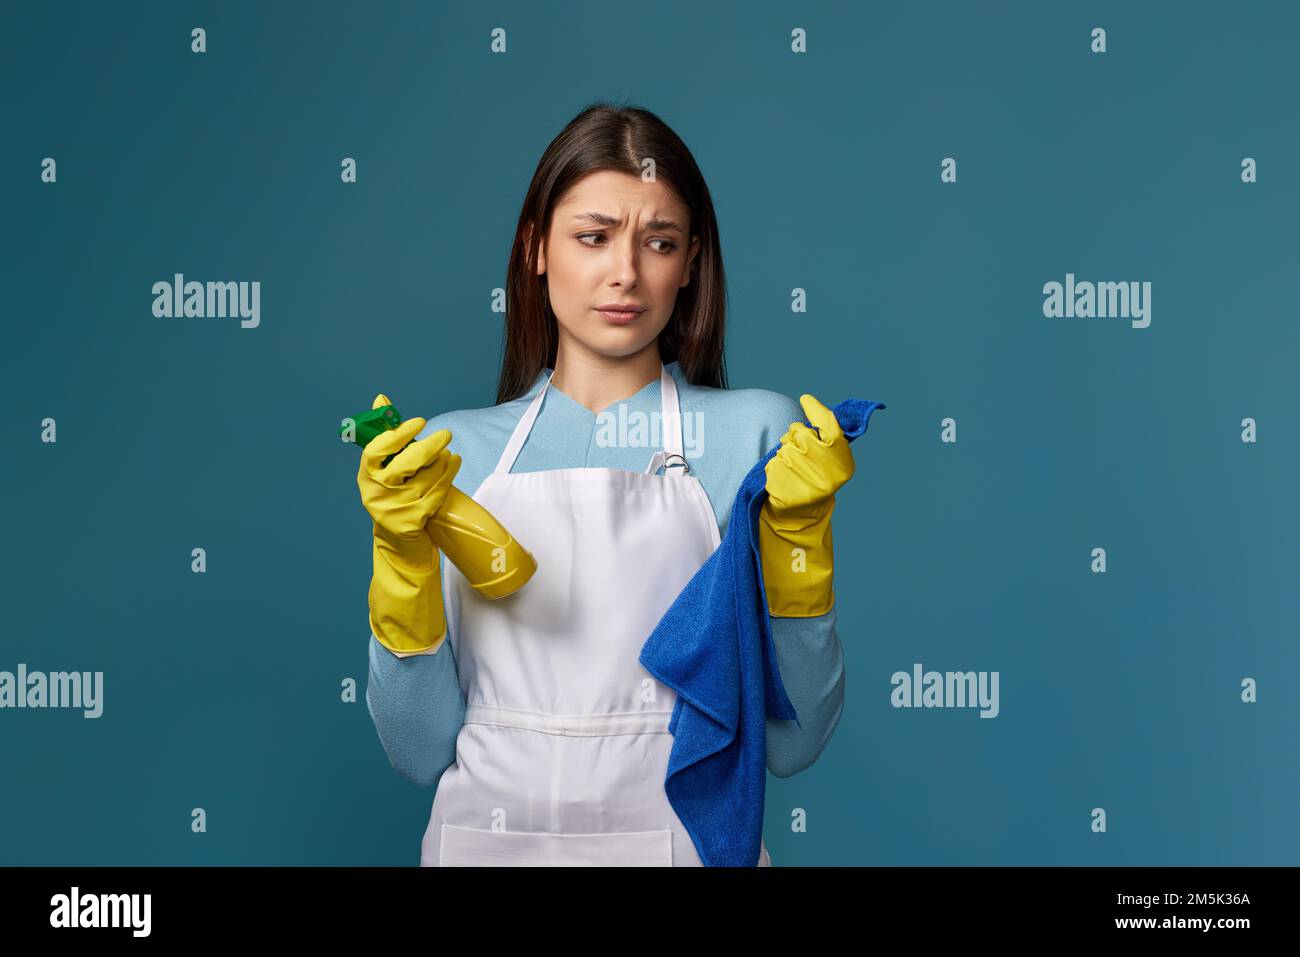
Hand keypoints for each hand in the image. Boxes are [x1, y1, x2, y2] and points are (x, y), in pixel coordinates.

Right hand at [357, 394, 460, 566]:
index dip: (398, 434)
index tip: (419, 422)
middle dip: (429, 445)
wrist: (398, 541)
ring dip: (442, 461)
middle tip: (446, 433)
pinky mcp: (412, 522)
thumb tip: (381, 399)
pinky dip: (448, 475)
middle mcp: (376, 492)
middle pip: (406, 464)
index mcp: (366, 475)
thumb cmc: (394, 494)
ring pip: (426, 478)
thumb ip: (386, 434)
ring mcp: (394, 509)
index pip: (376, 450)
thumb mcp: (386, 468)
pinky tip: (454, 463)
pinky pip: (436, 493)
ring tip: (448, 452)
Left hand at [764, 394, 854, 516]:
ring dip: (785, 452)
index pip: (830, 427)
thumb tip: (808, 400)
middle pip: (801, 433)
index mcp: (842, 463)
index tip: (805, 399)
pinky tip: (783, 478)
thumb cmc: (818, 476)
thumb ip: (828, 433)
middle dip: (797, 436)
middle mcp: (824, 471)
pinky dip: (775, 466)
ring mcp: (802, 480)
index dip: (817, 411)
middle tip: (802, 452)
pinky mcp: (782, 487)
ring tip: (793, 469)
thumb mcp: (832, 458)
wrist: (802, 513)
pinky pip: (773, 462)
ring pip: (784, 447)